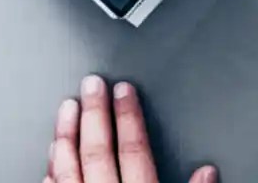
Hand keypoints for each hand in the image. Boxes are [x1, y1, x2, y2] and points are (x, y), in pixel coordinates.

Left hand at [45, 75, 217, 182]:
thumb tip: (207, 172)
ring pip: (68, 168)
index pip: (134, 151)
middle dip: (95, 113)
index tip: (124, 90)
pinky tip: (50, 156)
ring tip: (67, 107)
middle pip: (98, 152)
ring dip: (67, 135)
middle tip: (92, 85)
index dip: (129, 117)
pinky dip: (51, 172)